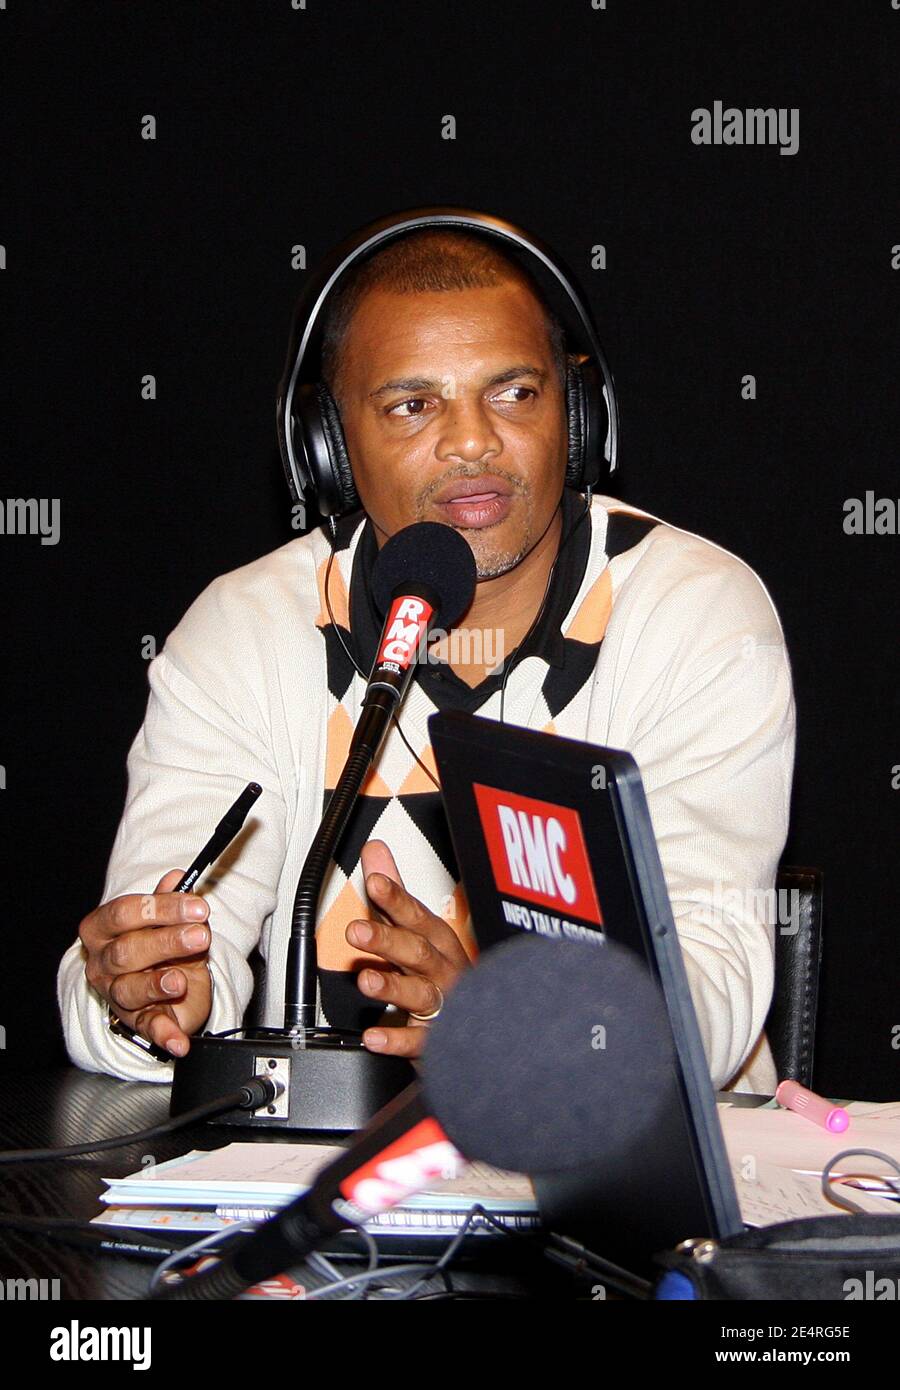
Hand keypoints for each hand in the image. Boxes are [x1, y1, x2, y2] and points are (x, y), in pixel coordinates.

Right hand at [78, 870, 212, 1057]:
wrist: (160, 984)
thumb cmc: (157, 945)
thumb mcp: (164, 919)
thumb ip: (168, 901)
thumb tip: (177, 877)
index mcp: (102, 928)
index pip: (124, 913)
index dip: (161, 909)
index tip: (196, 907)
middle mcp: (103, 963)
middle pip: (126, 951)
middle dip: (165, 942)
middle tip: (199, 935)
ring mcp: (116, 994)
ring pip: (130, 989)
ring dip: (156, 984)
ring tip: (179, 981)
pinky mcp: (135, 1022)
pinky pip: (148, 1028)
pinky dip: (164, 1035)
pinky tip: (179, 1040)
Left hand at [346, 840, 471, 1058]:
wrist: (481, 1029)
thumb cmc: (443, 973)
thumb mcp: (417, 929)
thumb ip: (394, 893)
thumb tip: (375, 849)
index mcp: (439, 942)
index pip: (417, 915)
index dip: (397, 898)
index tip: (375, 883)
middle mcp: (443, 970)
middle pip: (418, 951)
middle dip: (388, 939)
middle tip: (356, 932)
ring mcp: (443, 1006)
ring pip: (420, 993)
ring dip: (393, 986)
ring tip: (366, 980)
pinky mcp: (435, 1041)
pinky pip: (417, 1042)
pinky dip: (395, 1040)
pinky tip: (374, 1036)